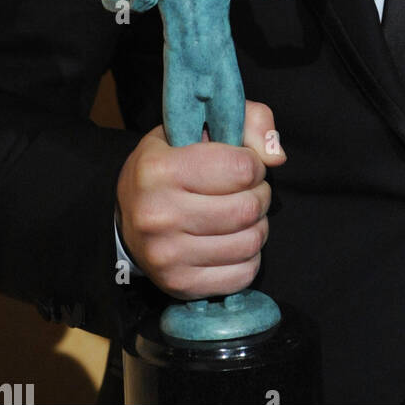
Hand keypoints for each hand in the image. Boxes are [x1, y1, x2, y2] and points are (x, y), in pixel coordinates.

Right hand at [115, 101, 286, 298]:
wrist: (128, 214)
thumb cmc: (173, 161)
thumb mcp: (201, 125)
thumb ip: (248, 120)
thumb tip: (276, 157)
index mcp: (159, 169)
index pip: (241, 168)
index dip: (254, 164)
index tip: (244, 164)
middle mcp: (157, 214)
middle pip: (248, 208)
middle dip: (260, 195)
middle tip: (248, 190)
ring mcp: (166, 255)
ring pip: (250, 242)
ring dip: (258, 225)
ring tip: (242, 214)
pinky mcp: (179, 284)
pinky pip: (243, 274)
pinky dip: (250, 257)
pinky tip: (233, 241)